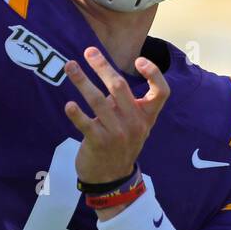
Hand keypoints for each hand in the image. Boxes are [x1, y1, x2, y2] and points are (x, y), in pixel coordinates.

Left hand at [65, 46, 169, 188]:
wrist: (112, 178)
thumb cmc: (121, 142)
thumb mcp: (132, 123)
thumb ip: (123, 101)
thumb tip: (103, 69)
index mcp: (147, 116)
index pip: (161, 92)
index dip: (154, 74)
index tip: (139, 60)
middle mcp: (135, 123)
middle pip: (120, 87)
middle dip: (103, 67)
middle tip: (89, 52)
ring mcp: (117, 134)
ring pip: (98, 100)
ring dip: (81, 80)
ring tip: (69, 66)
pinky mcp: (99, 143)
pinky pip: (86, 124)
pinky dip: (77, 114)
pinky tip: (69, 105)